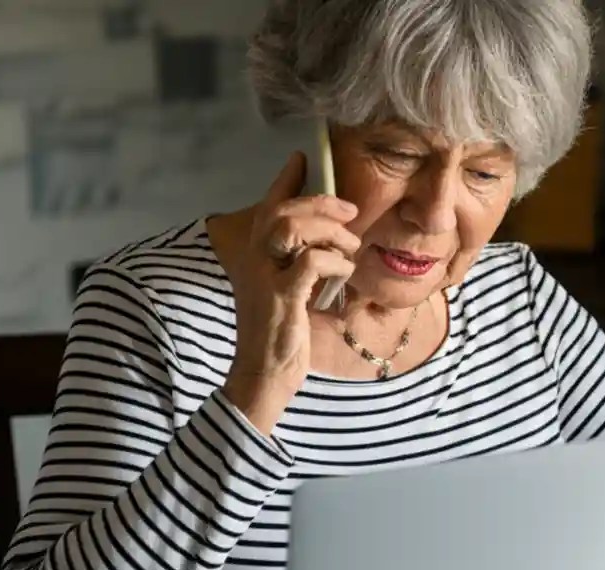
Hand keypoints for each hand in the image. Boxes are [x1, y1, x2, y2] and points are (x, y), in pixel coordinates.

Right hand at [222, 152, 360, 433]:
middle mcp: (254, 260)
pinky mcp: (281, 298)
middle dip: (319, 202)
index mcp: (255, 255)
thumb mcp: (290, 293)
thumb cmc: (280, 336)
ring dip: (330, 230)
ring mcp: (264, 277)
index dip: (285, 179)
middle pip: (282, 210)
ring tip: (351, 245)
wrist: (262, 376)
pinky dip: (334, 262)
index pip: (268, 206)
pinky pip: (311, 262)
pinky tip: (343, 272)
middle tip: (350, 210)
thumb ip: (302, 267)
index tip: (302, 157)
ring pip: (292, 227)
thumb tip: (333, 246)